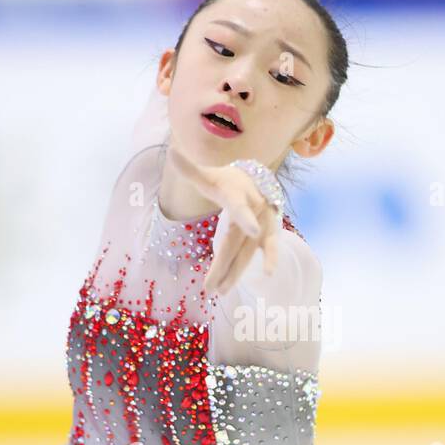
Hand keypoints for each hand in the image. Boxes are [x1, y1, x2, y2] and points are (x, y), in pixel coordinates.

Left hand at [190, 163, 280, 295]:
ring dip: (236, 272)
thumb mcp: (209, 176)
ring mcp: (264, 221)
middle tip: (209, 288)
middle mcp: (254, 209)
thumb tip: (172, 153)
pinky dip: (272, 258)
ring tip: (221, 290)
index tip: (252, 230)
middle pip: (236, 241)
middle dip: (223, 265)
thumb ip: (190, 169)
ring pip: (249, 250)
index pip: (239, 208)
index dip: (245, 218)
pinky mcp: (271, 230)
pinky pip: (272, 246)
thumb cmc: (227, 182)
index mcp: (237, 194)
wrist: (256, 178)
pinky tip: (268, 274)